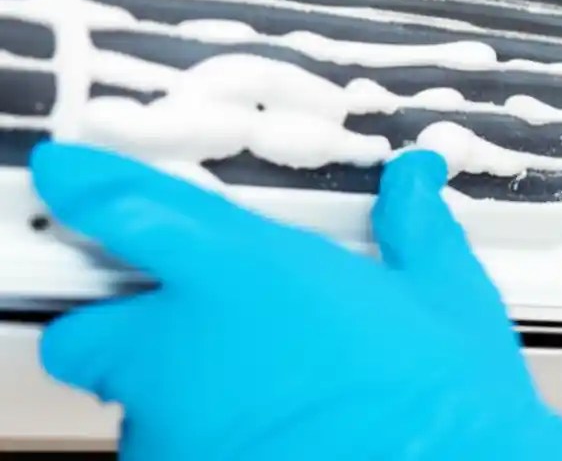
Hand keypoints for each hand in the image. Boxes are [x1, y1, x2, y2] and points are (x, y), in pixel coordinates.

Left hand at [33, 142, 561, 460]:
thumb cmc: (445, 403)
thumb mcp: (445, 293)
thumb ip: (414, 224)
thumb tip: (414, 182)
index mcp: (246, 270)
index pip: (123, 205)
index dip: (87, 184)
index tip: (70, 174)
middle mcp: (187, 346)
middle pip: (86, 330)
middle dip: (120, 331)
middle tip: (191, 336)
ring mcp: (174, 427)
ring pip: (135, 407)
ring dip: (177, 400)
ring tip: (263, 403)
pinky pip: (170, 456)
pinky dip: (204, 448)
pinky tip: (270, 440)